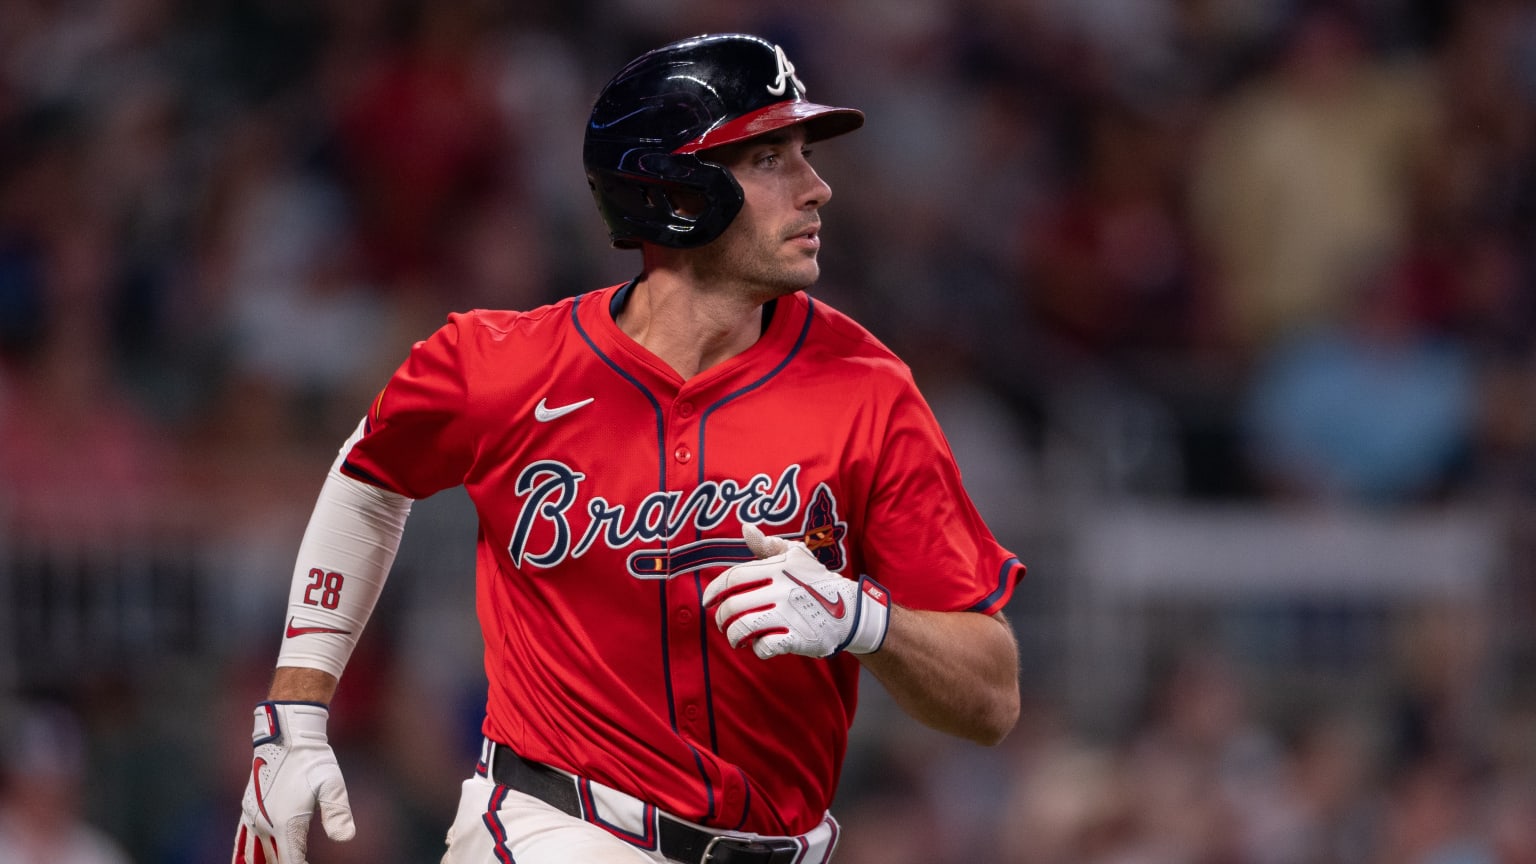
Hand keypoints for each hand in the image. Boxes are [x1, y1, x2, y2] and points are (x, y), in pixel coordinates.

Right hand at [233, 701, 353, 863]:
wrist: (285, 735)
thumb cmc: (312, 760)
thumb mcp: (331, 784)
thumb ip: (337, 812)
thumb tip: (347, 838)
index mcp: (286, 824)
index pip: (291, 863)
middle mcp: (265, 825)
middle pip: (271, 863)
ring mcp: (252, 818)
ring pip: (251, 856)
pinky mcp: (247, 811)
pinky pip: (241, 842)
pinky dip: (244, 856)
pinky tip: (247, 862)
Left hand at [703, 525, 889, 658]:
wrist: (850, 609)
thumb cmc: (816, 580)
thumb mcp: (797, 555)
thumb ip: (768, 545)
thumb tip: (746, 528)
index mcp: (777, 568)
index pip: (733, 578)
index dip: (713, 591)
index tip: (707, 602)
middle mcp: (781, 589)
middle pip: (732, 606)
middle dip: (722, 619)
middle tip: (724, 624)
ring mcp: (790, 614)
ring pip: (743, 628)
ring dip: (734, 636)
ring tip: (737, 638)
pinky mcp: (799, 637)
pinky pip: (765, 647)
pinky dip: (758, 649)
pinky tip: (762, 645)